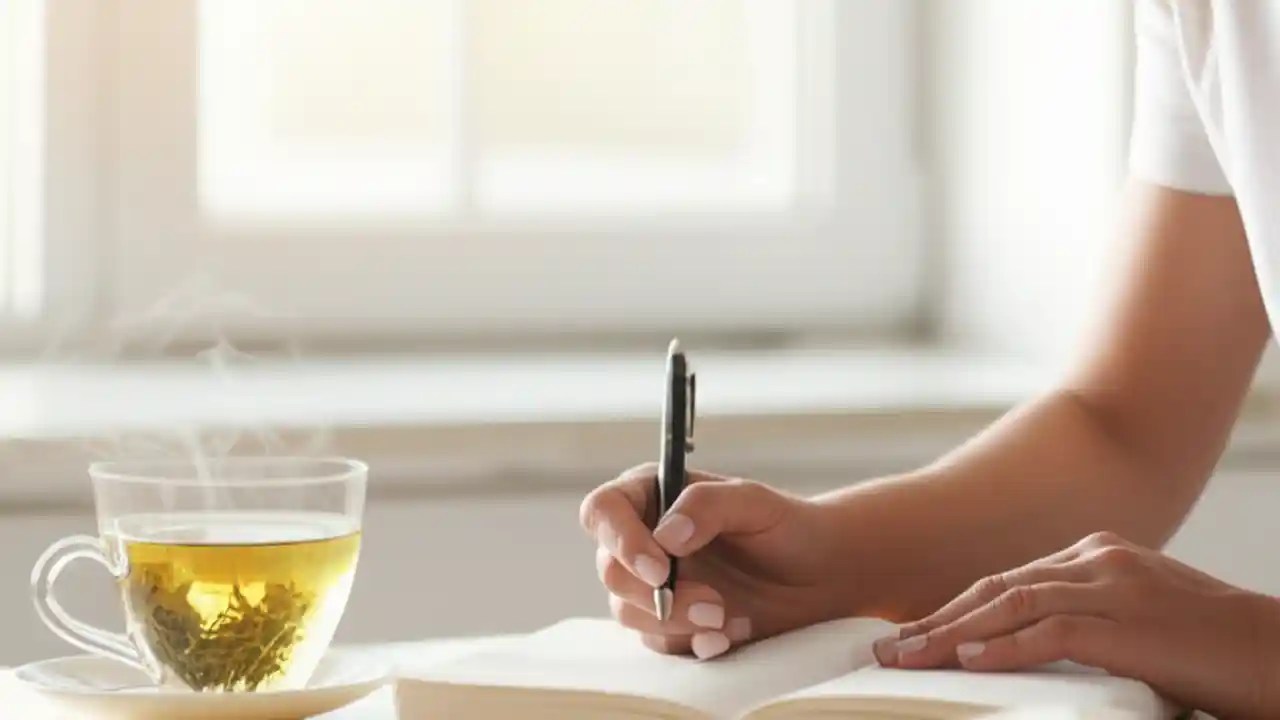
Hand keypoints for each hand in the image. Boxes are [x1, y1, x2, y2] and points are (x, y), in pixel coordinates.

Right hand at [580, 463, 837, 659]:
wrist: (822, 575)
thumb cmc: (788, 527)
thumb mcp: (755, 502)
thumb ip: (707, 505)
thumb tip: (665, 534)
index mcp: (653, 494)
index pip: (603, 510)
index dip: (619, 540)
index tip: (659, 569)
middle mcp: (645, 538)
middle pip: (610, 569)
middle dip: (657, 595)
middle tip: (712, 603)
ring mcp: (655, 584)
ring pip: (628, 611)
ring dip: (675, 621)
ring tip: (726, 618)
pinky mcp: (670, 622)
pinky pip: (658, 642)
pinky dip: (690, 643)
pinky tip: (727, 635)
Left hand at [872, 531, 1279, 718]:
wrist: (1277, 651)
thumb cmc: (1208, 646)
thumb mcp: (1134, 619)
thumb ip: (1082, 620)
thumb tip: (1019, 644)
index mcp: (1093, 554)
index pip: (1006, 581)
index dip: (954, 609)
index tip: (913, 634)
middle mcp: (1095, 558)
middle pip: (996, 588)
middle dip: (937, 620)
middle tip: (889, 647)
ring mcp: (1111, 584)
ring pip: (1010, 604)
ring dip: (953, 634)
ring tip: (908, 657)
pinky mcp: (1127, 620)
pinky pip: (1051, 631)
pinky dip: (1005, 646)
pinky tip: (970, 660)